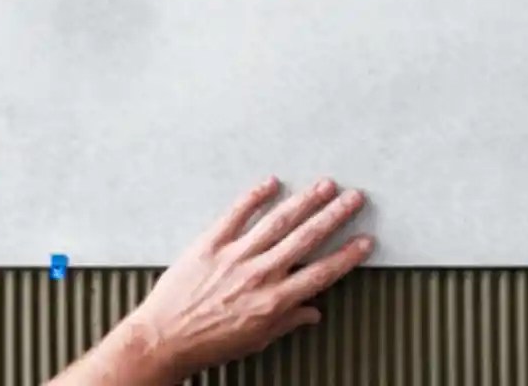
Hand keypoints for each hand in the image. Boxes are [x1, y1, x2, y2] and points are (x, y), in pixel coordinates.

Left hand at [51, 176, 372, 384]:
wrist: (163, 340)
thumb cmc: (207, 344)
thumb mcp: (255, 341)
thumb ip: (287, 321)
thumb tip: (312, 311)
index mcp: (273, 301)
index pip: (321, 273)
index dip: (347, 256)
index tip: (365, 241)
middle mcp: (259, 275)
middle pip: (306, 238)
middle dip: (334, 216)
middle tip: (354, 198)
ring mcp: (234, 256)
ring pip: (277, 222)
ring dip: (304, 201)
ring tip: (325, 186)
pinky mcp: (210, 244)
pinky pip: (235, 215)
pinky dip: (253, 197)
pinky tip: (271, 183)